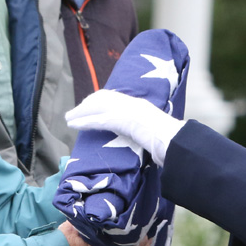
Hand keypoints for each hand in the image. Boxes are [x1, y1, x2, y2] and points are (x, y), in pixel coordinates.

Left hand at [65, 89, 184, 165]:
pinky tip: (74, 125)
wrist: (176, 142)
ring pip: (98, 108)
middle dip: (87, 106)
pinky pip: (98, 120)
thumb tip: (146, 147)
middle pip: (103, 99)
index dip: (99, 101)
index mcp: (141, 106)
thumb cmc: (171, 143)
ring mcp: (127, 111)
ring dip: (81, 114)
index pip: (115, 98)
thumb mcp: (157, 134)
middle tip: (74, 113)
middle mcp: (133, 104)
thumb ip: (147, 134)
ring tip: (69, 120)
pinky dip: (84, 122)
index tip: (88, 106)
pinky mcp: (121, 120)